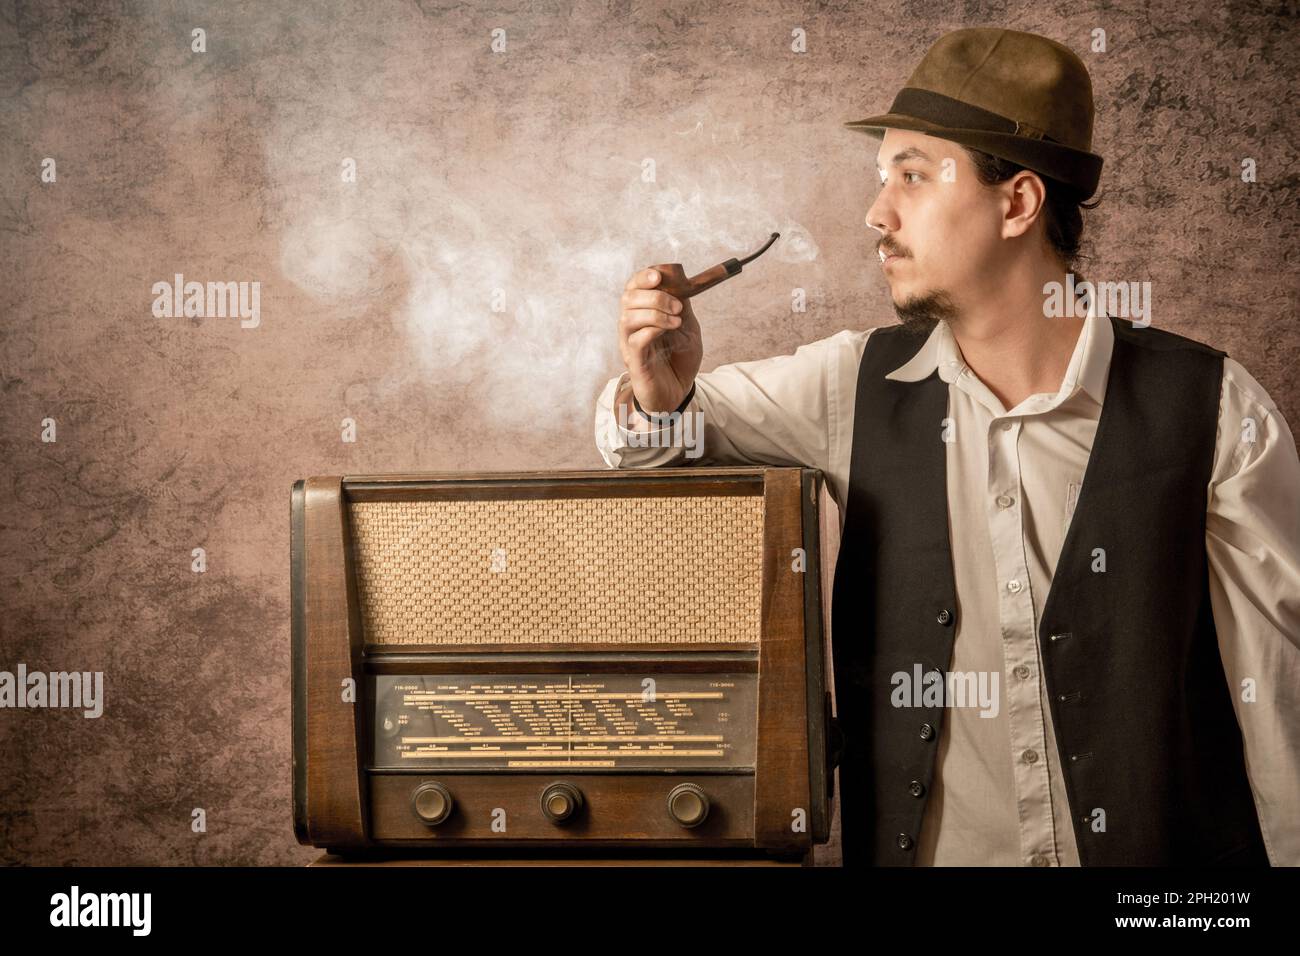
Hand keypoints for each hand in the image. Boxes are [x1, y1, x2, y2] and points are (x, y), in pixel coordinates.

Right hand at [617, 267, 702, 414]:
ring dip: (656, 313)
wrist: (679, 392)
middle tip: (678, 306)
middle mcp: (631, 327)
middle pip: (628, 298)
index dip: (643, 277)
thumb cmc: (679, 360)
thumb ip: (682, 306)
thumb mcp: (687, 327)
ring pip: (629, 317)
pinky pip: (635, 340)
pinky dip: (652, 330)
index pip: (633, 287)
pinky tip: (668, 331)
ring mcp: (630, 344)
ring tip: (676, 321)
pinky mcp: (635, 362)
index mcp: (642, 314)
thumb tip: (681, 280)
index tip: (659, 276)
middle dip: (655, 296)